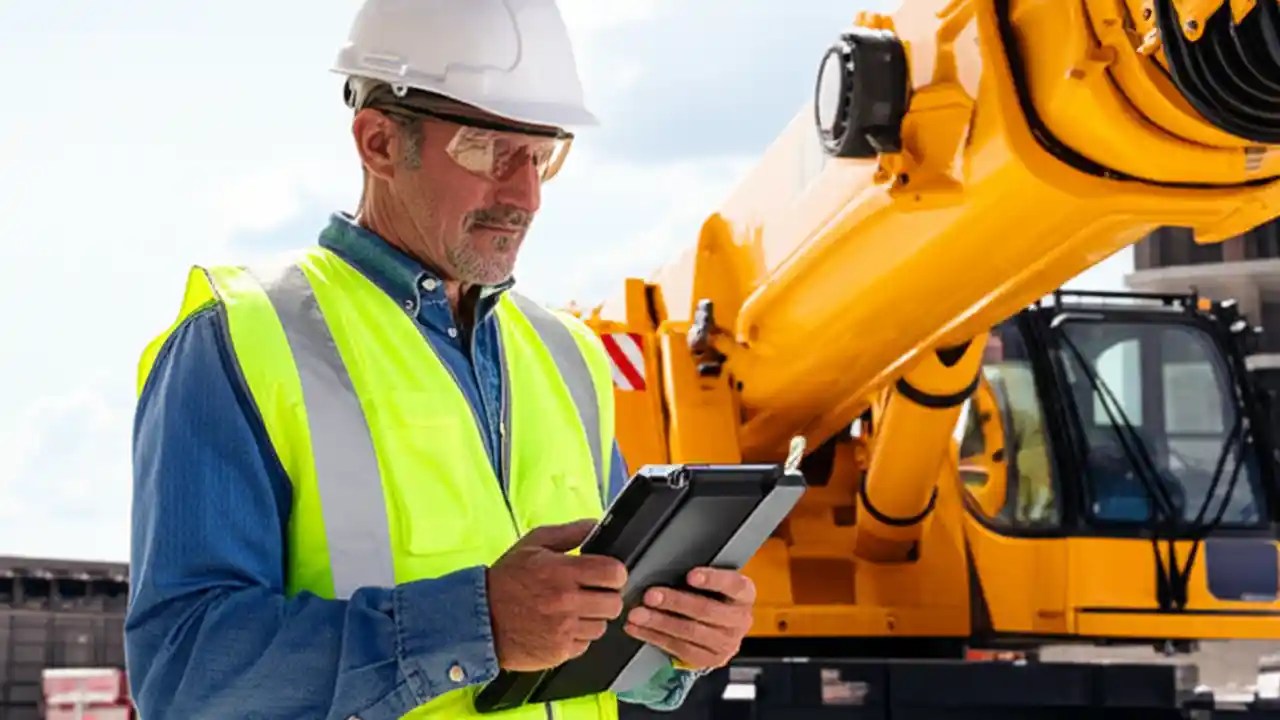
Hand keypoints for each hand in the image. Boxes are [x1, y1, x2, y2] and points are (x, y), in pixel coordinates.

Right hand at [486, 519, 627, 670]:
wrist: (480, 618)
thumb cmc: (505, 581)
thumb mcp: (532, 545)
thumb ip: (568, 533)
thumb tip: (595, 524)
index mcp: (563, 572)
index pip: (614, 573)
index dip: (613, 573)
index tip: (606, 575)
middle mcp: (566, 602)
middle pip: (614, 603)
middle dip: (606, 597)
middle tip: (591, 594)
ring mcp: (564, 630)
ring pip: (602, 626)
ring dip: (592, 618)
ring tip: (572, 611)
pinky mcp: (559, 652)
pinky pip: (586, 644)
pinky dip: (578, 637)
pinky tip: (561, 627)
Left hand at [623, 567, 754, 670]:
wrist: (719, 631)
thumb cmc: (711, 598)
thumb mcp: (713, 584)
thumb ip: (696, 577)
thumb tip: (663, 566)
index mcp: (744, 595)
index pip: (733, 585)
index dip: (712, 580)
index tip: (690, 575)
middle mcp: (740, 620)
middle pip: (706, 610)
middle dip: (674, 602)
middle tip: (650, 595)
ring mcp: (727, 643)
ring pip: (690, 631)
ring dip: (659, 622)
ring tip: (638, 614)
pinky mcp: (710, 659)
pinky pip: (679, 648)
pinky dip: (655, 637)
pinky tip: (639, 629)